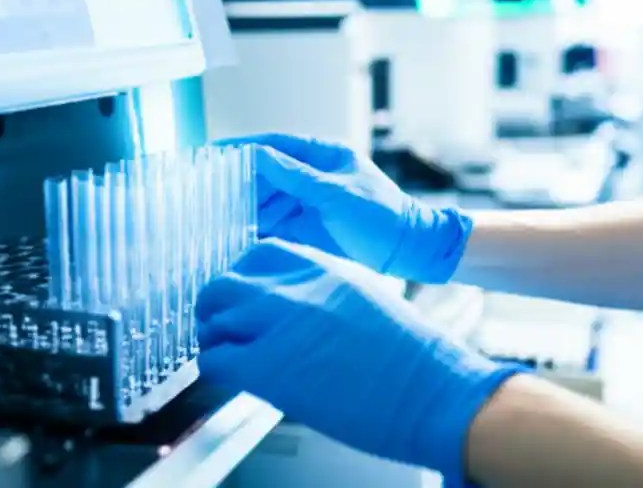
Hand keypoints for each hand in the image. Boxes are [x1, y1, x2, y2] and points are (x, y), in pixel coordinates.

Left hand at [196, 239, 521, 481]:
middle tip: (221, 326)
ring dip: (215, 338)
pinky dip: (216, 367)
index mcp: (319, 265)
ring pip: (213, 318)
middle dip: (217, 306)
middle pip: (225, 282)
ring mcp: (275, 322)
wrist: (429, 388)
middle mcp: (292, 287)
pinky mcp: (266, 366)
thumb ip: (323, 289)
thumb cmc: (409, 353)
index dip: (242, 279)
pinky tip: (232, 376)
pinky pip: (215, 359)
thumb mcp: (364, 296)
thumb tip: (295, 305)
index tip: (240, 297)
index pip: (256, 255)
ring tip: (227, 354)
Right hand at [231, 133, 471, 282]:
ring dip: (244, 207)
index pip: (273, 146)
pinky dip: (256, 228)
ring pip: (267, 201)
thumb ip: (294, 176)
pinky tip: (236, 233)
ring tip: (214, 216)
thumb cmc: (381, 215)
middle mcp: (311, 177)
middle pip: (265, 174)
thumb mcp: (334, 193)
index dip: (241, 148)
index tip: (211, 152)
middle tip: (205, 191)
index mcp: (321, 156)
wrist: (410, 252)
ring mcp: (309, 203)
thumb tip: (256, 155)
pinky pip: (275, 224)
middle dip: (238, 181)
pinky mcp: (308, 228)